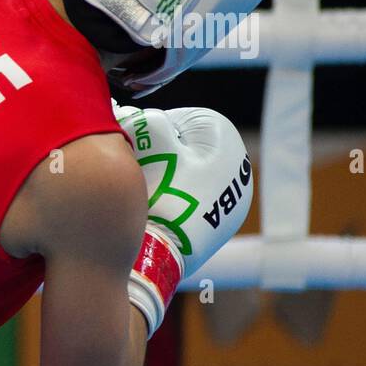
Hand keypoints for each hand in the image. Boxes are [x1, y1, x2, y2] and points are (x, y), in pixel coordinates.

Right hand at [116, 106, 252, 334]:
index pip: (177, 119)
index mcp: (225, 137)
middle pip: (184, 148)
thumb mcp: (148, 140)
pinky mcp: (220, 223)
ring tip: (145, 193)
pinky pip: (192, 200)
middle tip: (136, 172)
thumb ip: (141, 117)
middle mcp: (237, 166)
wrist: (164, 251)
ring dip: (165, 178)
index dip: (148, 132)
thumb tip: (128, 113)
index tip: (132, 150)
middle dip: (158, 155)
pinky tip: (159, 212)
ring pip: (187, 175)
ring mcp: (231, 199)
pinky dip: (175, 201)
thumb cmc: (158, 189)